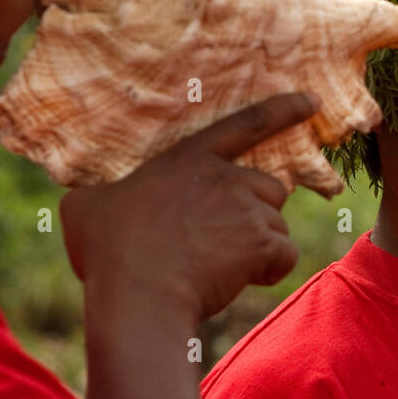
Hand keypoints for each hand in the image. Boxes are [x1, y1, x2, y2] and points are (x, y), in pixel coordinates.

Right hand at [60, 92, 318, 322]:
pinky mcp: (261, 243)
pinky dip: (268, 272)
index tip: (312, 102)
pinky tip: (235, 282)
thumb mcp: (85, 208)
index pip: (245, 124)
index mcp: (186, 160)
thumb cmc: (109, 253)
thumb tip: (91, 198)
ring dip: (257, 247)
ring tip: (217, 268)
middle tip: (219, 243)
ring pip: (276, 226)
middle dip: (256, 214)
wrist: (138, 296)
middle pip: (270, 188)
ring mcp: (246, 208)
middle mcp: (225, 177)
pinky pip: (284, 256)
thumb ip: (100, 194)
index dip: (283, 110)